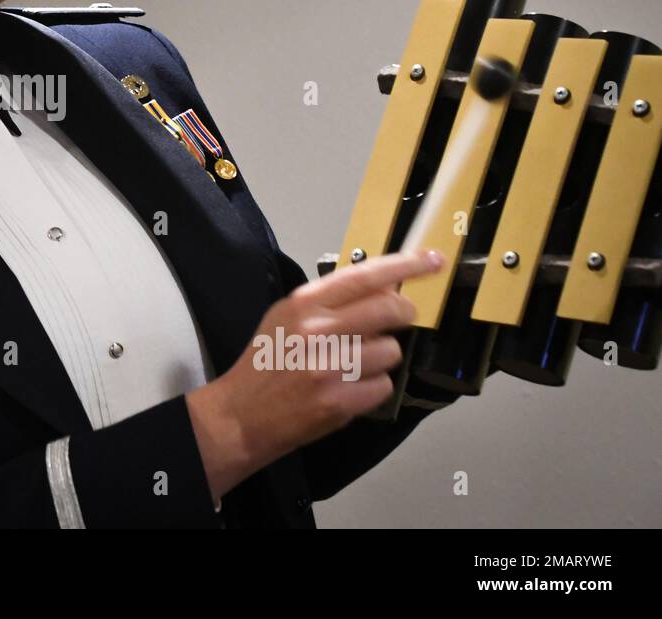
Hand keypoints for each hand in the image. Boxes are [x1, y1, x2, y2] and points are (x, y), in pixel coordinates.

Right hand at [187, 248, 443, 499]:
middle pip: (390, 310)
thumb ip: (330, 300)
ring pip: (391, 351)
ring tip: (354, 365)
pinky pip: (383, 386)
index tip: (431, 260)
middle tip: (401, 319)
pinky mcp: (340, 401)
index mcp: (303, 304)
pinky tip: (349, 390)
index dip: (406, 265)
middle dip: (405, 314)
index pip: (366, 276)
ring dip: (382, 358)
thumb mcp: (286, 317)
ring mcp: (329, 367)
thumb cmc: (266, 362)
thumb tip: (383, 286)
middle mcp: (317, 331)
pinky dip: (373, 389)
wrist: (242, 413)